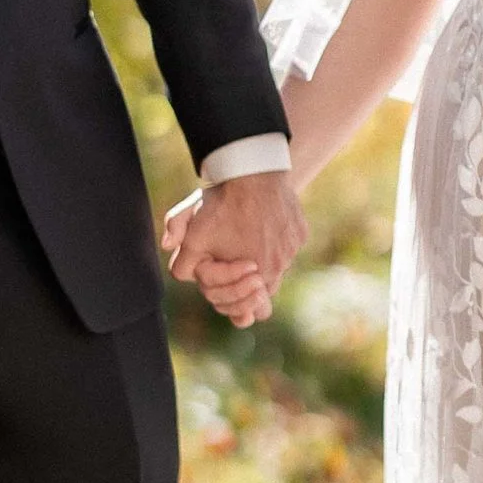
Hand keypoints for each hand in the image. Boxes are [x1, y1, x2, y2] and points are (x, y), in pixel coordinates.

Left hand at [164, 169, 305, 328]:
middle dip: (246, 282)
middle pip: (262, 290)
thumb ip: (182, 265)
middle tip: (234, 262)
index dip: (229, 297)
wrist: (253, 171)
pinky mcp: (300, 232)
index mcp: (257, 278)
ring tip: (245, 236)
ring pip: (277, 265)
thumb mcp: (192, 236)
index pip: (247, 311)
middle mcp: (280, 268)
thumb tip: (182, 275)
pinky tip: (261, 221)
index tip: (220, 277)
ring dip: (262, 258)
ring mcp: (293, 250)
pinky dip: (276, 237)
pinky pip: (288, 243)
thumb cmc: (222, 207)